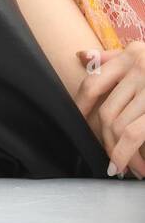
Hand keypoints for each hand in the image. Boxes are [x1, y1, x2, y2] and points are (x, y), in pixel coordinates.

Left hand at [75, 43, 144, 178]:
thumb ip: (114, 57)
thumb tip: (82, 55)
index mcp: (131, 55)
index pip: (92, 83)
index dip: (82, 108)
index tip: (83, 125)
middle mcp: (140, 68)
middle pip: (107, 113)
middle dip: (105, 140)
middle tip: (110, 158)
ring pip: (120, 127)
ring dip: (120, 153)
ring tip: (124, 167)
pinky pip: (136, 134)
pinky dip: (129, 153)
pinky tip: (137, 167)